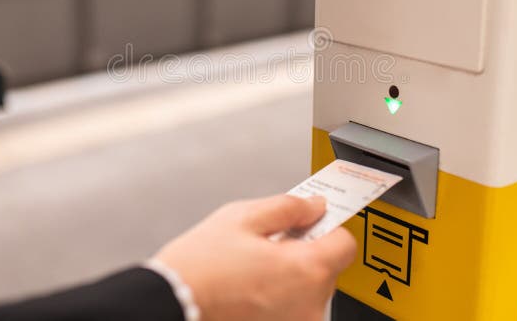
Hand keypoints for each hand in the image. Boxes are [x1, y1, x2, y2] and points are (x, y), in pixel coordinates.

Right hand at [154, 195, 355, 320]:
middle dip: (304, 251)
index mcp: (307, 270)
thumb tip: (314, 206)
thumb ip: (288, 207)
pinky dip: (278, 298)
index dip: (327, 226)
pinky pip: (292, 309)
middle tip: (269, 243)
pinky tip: (251, 288)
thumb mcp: (243, 217)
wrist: (171, 305)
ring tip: (253, 268)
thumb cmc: (200, 267)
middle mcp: (310, 306)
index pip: (345, 243)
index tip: (312, 221)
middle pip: (326, 268)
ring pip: (308, 291)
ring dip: (291, 276)